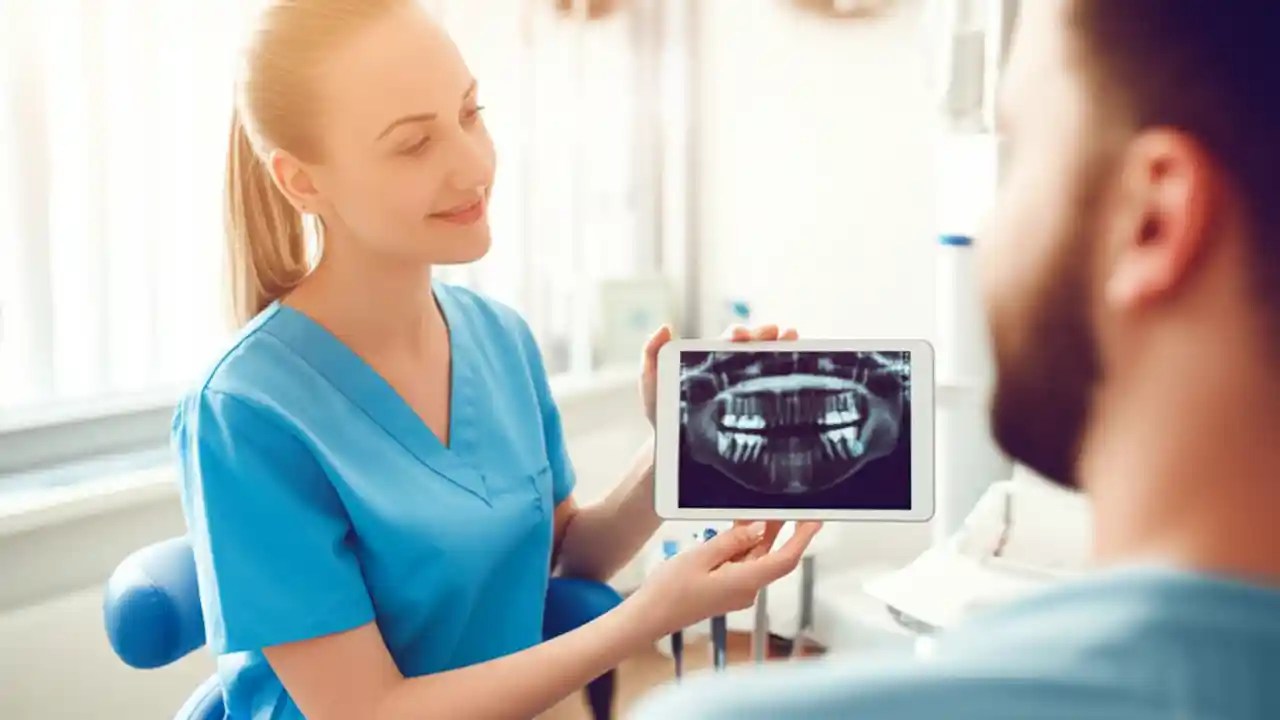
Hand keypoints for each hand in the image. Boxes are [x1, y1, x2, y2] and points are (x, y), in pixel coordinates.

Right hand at [627, 521, 822, 636]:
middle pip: (772, 556)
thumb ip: (733, 541)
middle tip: (787, 504)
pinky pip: (741, 563)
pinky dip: (742, 545)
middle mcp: (746, 589)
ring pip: (756, 558)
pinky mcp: (724, 588)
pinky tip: (737, 527)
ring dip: (760, 535)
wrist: (649, 616)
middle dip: (781, 530)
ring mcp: (735, 590)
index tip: (815, 519)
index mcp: (745, 582)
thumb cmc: (670, 591)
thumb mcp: (701, 557)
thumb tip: (759, 529)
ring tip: (761, 509)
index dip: (803, 538)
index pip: (785, 559)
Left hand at [640, 324, 798, 427]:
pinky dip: (790, 368)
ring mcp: (748, 383)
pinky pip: (776, 382)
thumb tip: (665, 327)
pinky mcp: (758, 402)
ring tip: (792, 338)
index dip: (739, 332)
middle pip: (755, 344)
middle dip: (766, 334)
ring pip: (770, 358)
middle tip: (776, 333)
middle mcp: (733, 366)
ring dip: (784, 345)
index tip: (741, 335)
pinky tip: (801, 362)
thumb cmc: (664, 414)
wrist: (678, 449)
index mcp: (712, 357)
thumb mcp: (653, 384)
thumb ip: (652, 356)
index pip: (730, 339)